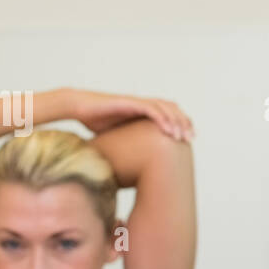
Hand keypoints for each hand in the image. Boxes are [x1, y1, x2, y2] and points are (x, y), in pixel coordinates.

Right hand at [67, 89, 194, 139]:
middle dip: (183, 123)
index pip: (169, 114)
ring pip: (164, 107)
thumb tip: (132, 166)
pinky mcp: (127, 102)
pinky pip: (149, 108)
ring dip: (175, 121)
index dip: (181, 124)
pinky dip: (161, 118)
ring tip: (182, 136)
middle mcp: (142, 104)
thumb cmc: (95, 123)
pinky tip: (168, 130)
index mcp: (142, 111)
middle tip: (191, 138)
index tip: (188, 139)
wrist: (77, 108)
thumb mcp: (117, 137)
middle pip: (171, 109)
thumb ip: (129, 145)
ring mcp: (135, 102)